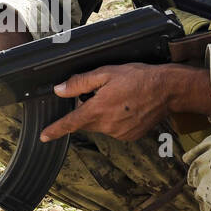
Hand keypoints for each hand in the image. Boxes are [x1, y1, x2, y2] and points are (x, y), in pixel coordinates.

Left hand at [39, 63, 181, 142]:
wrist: (167, 90)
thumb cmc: (138, 78)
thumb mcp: (106, 73)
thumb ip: (80, 83)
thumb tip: (60, 90)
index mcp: (97, 110)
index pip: (70, 123)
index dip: (55, 130)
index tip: (44, 136)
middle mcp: (107, 126)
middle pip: (87, 121)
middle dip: (89, 109)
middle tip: (105, 93)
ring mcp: (119, 133)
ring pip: (101, 125)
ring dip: (104, 114)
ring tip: (121, 98)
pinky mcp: (130, 136)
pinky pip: (115, 129)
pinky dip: (116, 120)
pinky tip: (128, 108)